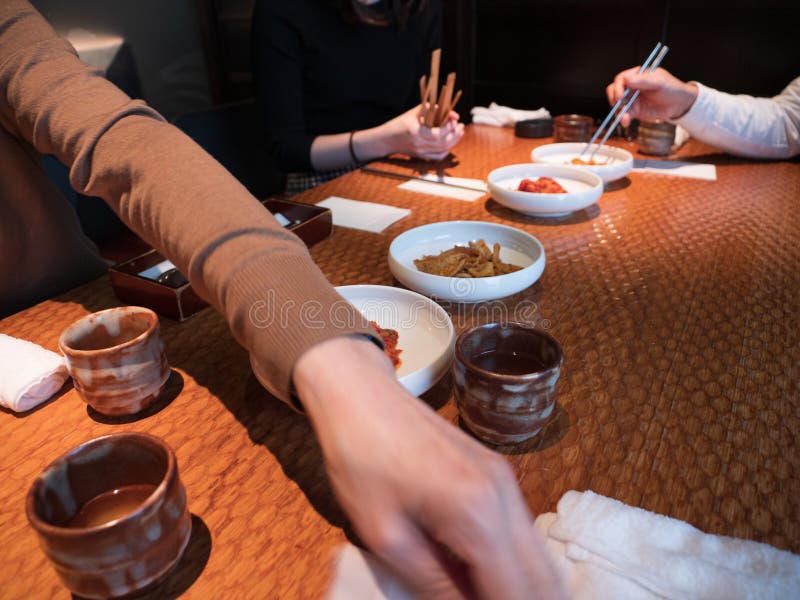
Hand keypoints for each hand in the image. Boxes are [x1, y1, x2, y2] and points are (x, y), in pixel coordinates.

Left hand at [294, 336, 565, 598]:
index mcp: (476, 513)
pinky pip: (522, 529)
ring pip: (538, 553)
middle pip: (543, 576)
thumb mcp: (383, 534)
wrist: (360, 394)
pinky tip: (481, 572)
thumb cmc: (360, 460)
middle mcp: (504, 494)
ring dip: (519, 584)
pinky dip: (513, 559)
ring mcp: (506, 478)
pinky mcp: (498, 471)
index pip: (516, 591)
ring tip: (481, 593)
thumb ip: (432, 582)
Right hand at [374, 105, 464, 160]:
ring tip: (459, 132)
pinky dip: (447, 150)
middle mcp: (419, 145)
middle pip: (443, 143)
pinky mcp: (421, 157)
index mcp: (416, 132)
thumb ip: (429, 109)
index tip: (455, 119)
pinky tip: (451, 143)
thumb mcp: (412, 113)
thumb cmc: (398, 124)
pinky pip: (438, 157)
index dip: (449, 127)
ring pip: (443, 150)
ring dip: (454, 141)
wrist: (386, 140)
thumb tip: (445, 109)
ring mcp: (420, 153)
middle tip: (461, 125)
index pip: (438, 133)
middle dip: (455, 134)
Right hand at [606, 67, 698, 126]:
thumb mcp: (659, 82)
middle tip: (620, 106)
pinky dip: (623, 119)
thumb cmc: (671, 88)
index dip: (618, 87)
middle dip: (615, 100)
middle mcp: (632, 87)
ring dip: (619, 112)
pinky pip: (624, 114)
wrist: (679, 104)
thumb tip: (627, 80)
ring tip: (625, 119)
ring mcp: (632, 99)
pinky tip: (626, 121)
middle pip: (615, 92)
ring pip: (618, 105)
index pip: (621, 79)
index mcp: (637, 75)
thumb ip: (643, 80)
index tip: (620, 97)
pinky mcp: (634, 111)